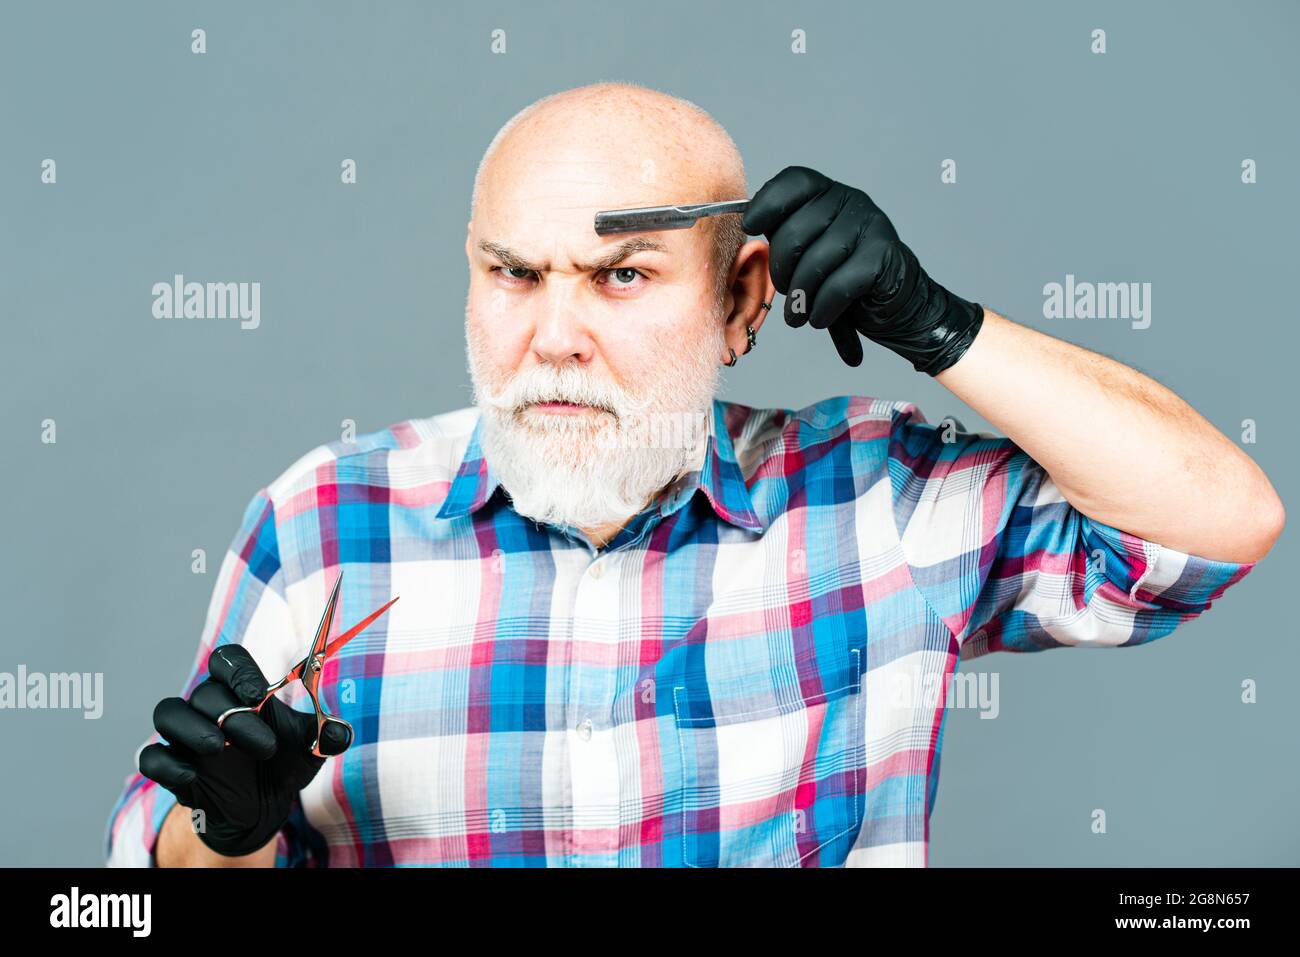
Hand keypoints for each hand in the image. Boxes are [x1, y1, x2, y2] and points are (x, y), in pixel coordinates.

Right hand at [138, 643, 349, 856]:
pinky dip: (168, 763)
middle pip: (205, 692)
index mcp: (240, 690)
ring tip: (218, 748)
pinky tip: (193, 776)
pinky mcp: (170, 766)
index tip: (260, 694)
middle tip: (264, 744)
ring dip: (192, 728)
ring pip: (168, 712)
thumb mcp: (310, 750)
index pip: (228, 659)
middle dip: (234, 715)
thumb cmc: (283, 763)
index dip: (239, 670)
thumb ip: (326, 737)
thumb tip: (340, 732)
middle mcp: (209, 706)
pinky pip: (152, 756)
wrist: (263, 805)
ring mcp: (186, 736)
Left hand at [741, 165, 983, 373]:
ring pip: (815, 262)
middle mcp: (852, 202)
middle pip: (795, 230)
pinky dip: (823, 309)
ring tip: (801, 315)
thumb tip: (745, 222)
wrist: (898, 308)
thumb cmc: (845, 282)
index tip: (751, 227)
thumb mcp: (809, 253)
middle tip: (788, 296)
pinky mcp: (884, 256)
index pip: (794, 182)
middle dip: (782, 271)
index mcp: (830, 195)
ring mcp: (871, 225)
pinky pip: (838, 285)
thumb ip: (784, 236)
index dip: (767, 203)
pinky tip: (821, 317)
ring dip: (801, 298)